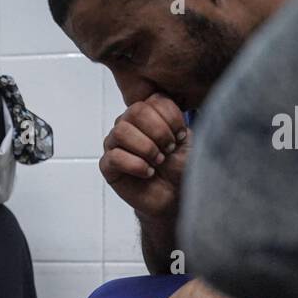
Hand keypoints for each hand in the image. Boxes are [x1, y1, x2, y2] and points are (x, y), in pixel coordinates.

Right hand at [101, 93, 190, 218]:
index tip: (181, 136)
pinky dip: (136, 165)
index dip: (170, 118)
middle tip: (170, 149)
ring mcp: (115, 145)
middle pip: (135, 111)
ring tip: (159, 161)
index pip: (152, 101)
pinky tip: (148, 173)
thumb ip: (178, 119)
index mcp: (147, 114)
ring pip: (121, 131)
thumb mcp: (188, 139)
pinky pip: (114, 157)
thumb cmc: (181, 167)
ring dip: (146, 147)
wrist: (175, 197)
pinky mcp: (108, 166)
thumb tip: (171, 102)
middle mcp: (128, 125)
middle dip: (158, 131)